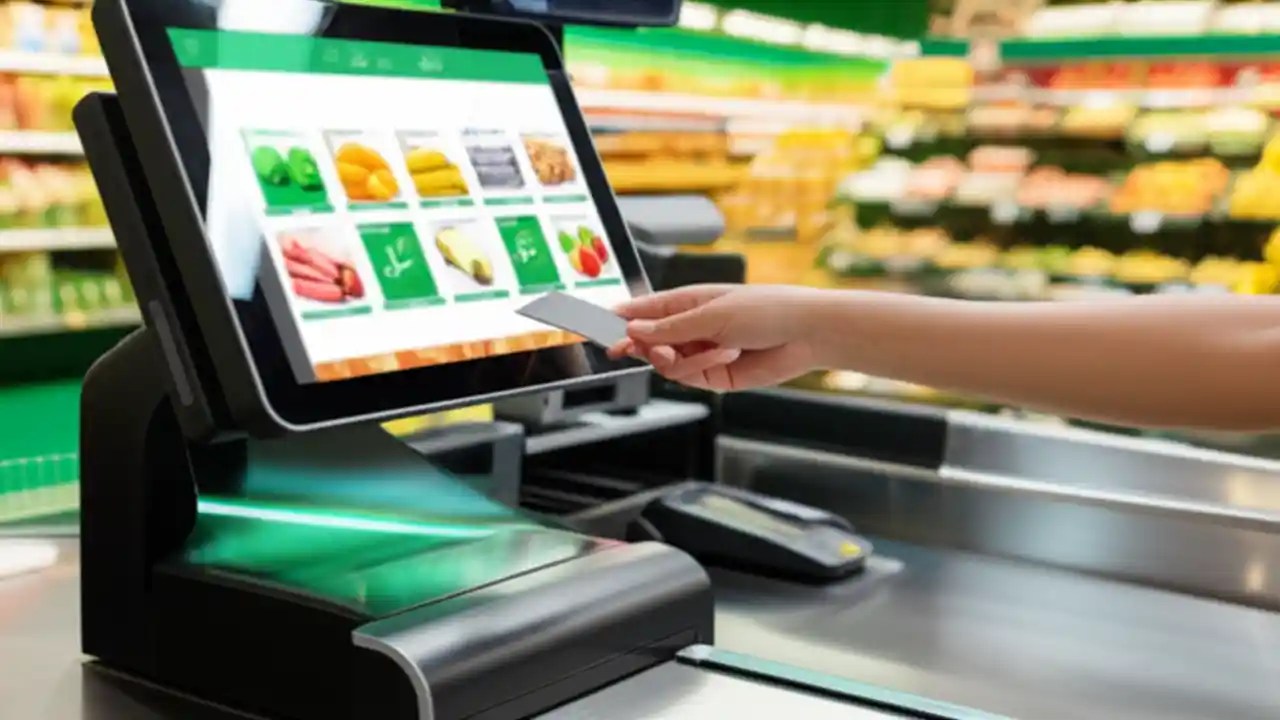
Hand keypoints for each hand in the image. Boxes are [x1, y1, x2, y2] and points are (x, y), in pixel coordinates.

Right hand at [608, 284, 824, 391]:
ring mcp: (699, 351)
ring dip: (676, 357)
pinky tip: (723, 354)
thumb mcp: (711, 314)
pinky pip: (687, 376)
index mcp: (686, 302)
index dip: (617, 318)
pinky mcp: (712, 374)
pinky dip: (699, 366)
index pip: (641, 310)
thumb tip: (632, 330)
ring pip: (664, 362)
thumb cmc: (766, 309)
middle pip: (645, 340)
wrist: (805, 334)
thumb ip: (669, 328)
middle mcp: (689, 327)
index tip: (594, 325)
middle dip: (640, 345)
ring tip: (701, 349)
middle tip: (633, 347)